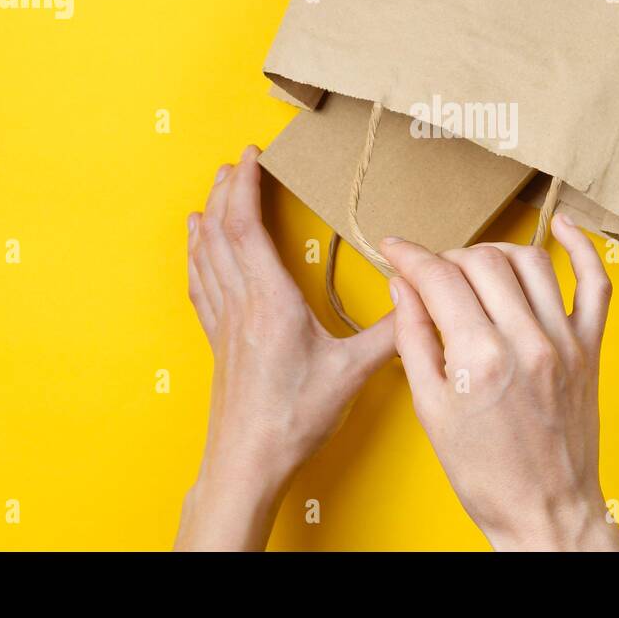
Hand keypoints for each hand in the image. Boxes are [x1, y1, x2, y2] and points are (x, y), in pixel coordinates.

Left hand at [175, 146, 395, 550]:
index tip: (252, 155)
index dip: (246, 185)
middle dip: (226, 189)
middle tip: (235, 161)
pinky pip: (200, 283)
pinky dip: (197, 253)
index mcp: (270, 301)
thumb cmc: (295, 418)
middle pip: (219, 231)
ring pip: (205, 254)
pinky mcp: (217, 342)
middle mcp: (239, 304)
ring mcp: (223, 323)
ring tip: (213, 189)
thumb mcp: (353, 373)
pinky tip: (197, 247)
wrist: (247, 462)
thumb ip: (390, 333)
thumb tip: (421, 300)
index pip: (246, 227)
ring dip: (208, 215)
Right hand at [382, 216, 618, 550]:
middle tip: (433, 275)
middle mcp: (525, 339)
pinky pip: (595, 284)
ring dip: (495, 252)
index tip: (394, 248)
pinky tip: (561, 226)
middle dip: (448, 258)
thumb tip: (403, 285)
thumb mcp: (430, 411)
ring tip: (475, 267)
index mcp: (479, 358)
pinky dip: (581, 248)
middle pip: (481, 261)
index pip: (438, 279)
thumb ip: (413, 338)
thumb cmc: (485, 473)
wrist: (546, 512)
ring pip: (530, 260)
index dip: (409, 256)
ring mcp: (564, 340)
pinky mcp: (591, 348)